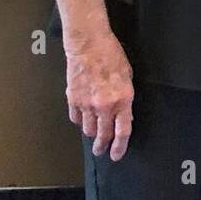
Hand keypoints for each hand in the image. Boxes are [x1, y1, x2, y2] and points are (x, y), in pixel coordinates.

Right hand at [65, 30, 134, 161]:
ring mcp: (87, 104)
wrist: (89, 44)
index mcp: (122, 99)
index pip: (123, 131)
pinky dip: (79, 120)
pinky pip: (76, 118)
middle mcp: (104, 106)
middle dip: (102, 147)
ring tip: (93, 134)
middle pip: (103, 135)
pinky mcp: (73, 100)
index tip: (116, 155)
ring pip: (88, 129)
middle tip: (101, 151)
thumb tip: (123, 113)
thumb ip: (125, 97)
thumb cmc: (111, 55)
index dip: (120, 146)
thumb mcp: (128, 76)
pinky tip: (82, 116)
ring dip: (92, 133)